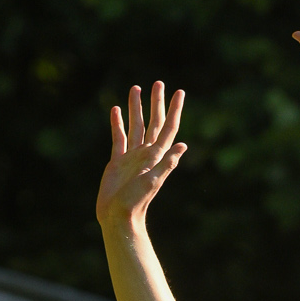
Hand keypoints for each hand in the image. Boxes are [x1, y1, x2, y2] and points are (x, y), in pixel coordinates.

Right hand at [96, 82, 186, 233]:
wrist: (118, 217)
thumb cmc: (136, 202)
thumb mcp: (153, 182)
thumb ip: (166, 164)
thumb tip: (183, 146)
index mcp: (156, 156)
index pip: (168, 128)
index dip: (174, 110)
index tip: (179, 92)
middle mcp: (146, 153)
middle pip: (153, 122)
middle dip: (156, 102)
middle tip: (158, 83)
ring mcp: (132, 156)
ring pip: (136, 125)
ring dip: (136, 108)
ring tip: (135, 88)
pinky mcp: (117, 161)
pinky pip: (119, 137)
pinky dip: (117, 123)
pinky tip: (116, 110)